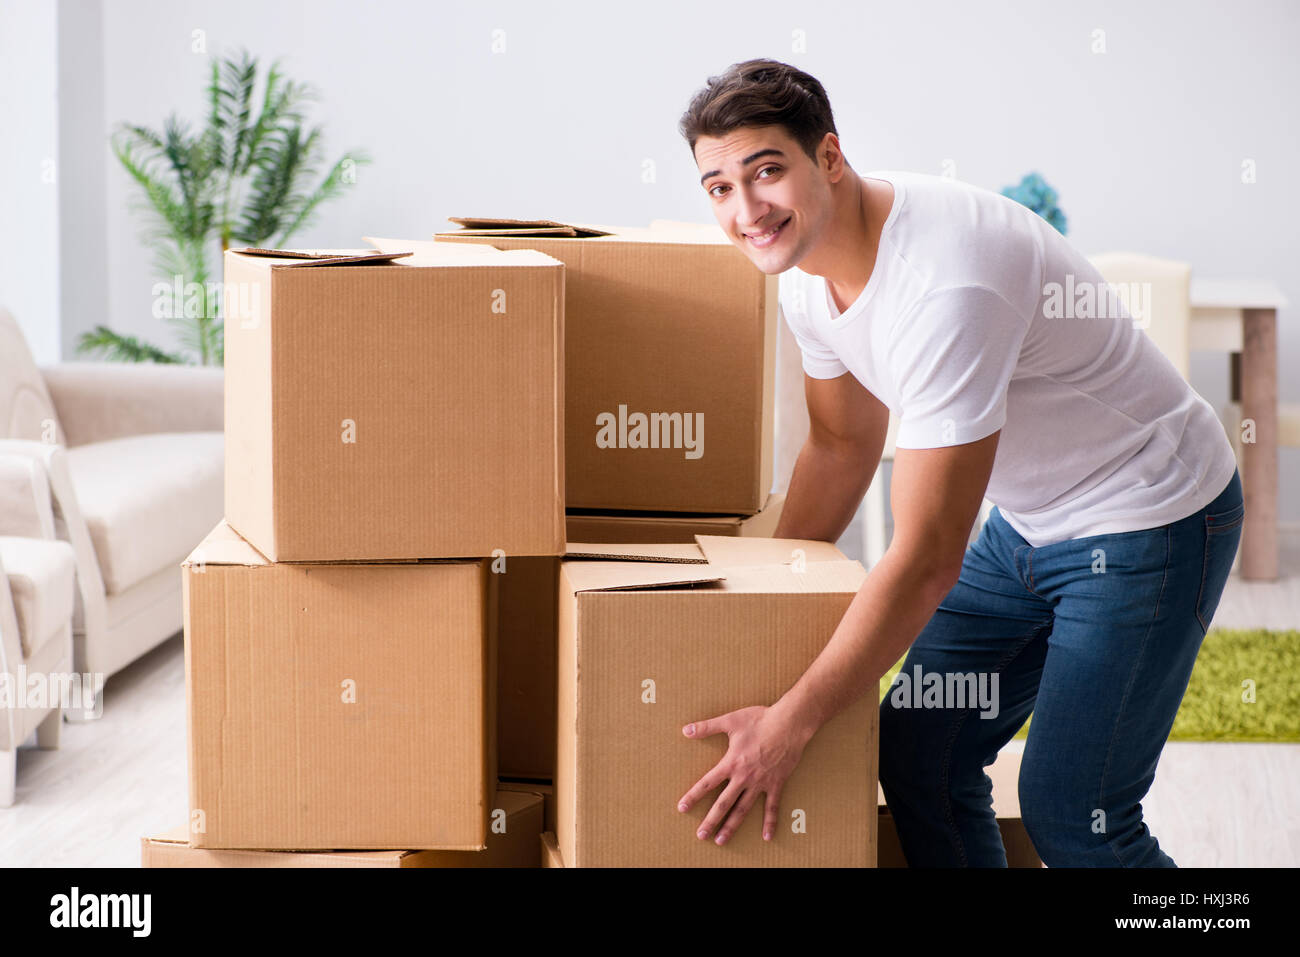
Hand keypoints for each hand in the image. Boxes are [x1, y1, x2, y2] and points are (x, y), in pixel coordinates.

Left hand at [676, 703, 812, 844]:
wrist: (789, 724)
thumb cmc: (759, 720)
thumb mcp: (730, 721)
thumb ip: (707, 727)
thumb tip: (685, 730)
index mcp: (731, 762)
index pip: (707, 783)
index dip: (693, 796)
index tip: (682, 808)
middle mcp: (744, 777)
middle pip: (723, 803)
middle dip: (711, 820)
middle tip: (701, 835)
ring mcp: (760, 783)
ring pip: (743, 810)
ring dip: (732, 826)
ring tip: (721, 840)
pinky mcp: (776, 784)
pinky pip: (772, 807)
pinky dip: (770, 822)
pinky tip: (767, 837)